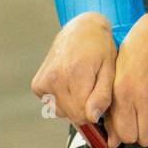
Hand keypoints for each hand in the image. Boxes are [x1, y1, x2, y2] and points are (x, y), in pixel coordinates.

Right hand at [31, 12, 117, 126]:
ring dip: (72, 104)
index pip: (83, 114)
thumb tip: (92, 117)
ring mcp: (44, 81)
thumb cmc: (100, 50)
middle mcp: (55, 78)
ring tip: (80, 84)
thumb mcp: (110, 71)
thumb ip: (102, 96)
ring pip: (61, 112)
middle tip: (91, 90)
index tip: (100, 100)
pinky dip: (61, 99)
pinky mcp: (37, 84)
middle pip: (72, 115)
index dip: (95, 112)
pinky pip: (51, 104)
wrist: (81, 30)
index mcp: (76, 74)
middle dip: (85, 109)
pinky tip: (69, 83)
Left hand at [108, 13, 147, 147]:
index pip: (127, 135)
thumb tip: (112, 145)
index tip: (132, 127)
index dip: (130, 135)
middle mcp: (146, 94)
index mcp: (123, 92)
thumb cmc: (133, 61)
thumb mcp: (115, 83)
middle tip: (145, 121)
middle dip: (146, 134)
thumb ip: (112, 115)